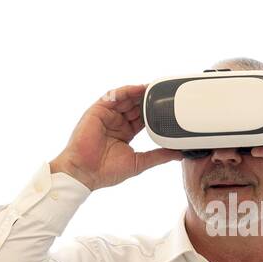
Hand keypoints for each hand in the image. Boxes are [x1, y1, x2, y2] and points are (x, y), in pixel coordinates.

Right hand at [49, 84, 178, 190]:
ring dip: (139, 92)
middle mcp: (116, 122)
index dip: (154, 111)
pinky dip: (125, 91)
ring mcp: (107, 116)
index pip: (143, 117)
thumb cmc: (106, 171)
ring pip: (126, 98)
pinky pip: (112, 96)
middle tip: (164, 93)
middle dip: (148, 99)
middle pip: (135, 105)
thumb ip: (158, 156)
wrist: (84, 174)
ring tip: (153, 88)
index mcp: (125, 132)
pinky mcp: (97, 111)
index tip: (169, 107)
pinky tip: (137, 89)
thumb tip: (178, 154)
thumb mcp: (138, 163)